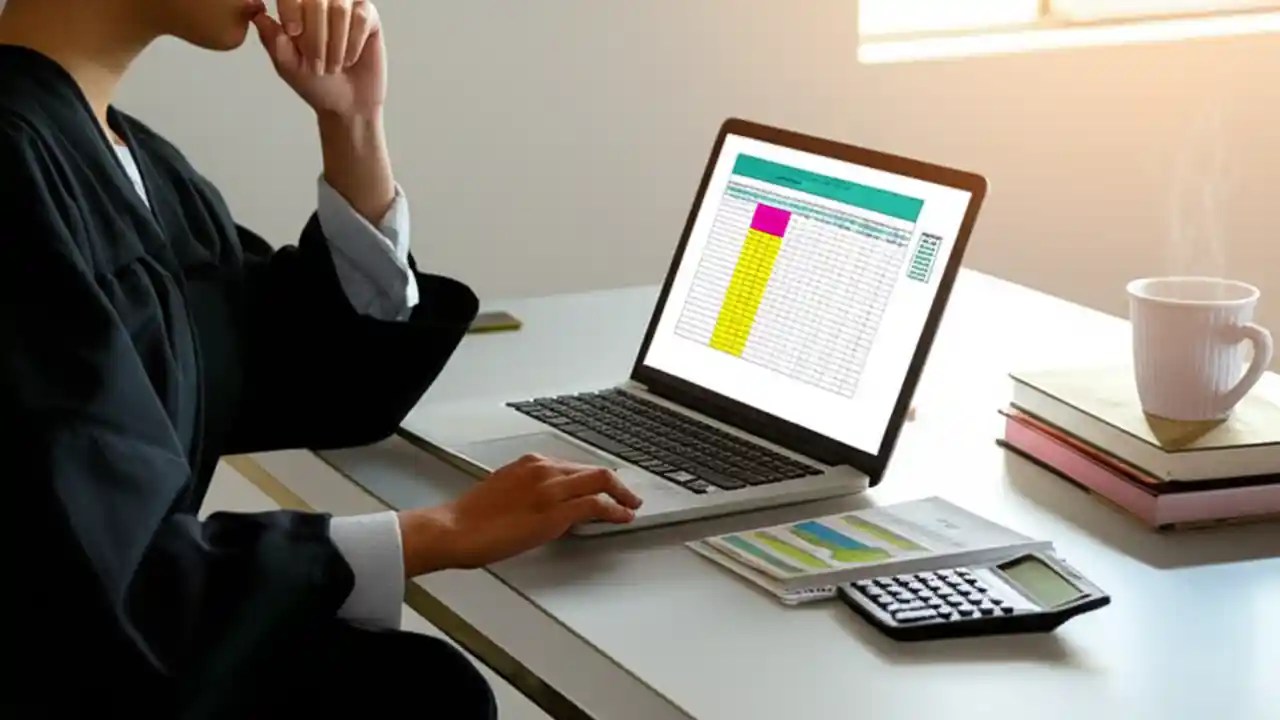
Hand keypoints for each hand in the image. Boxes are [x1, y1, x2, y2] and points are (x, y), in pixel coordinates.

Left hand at [252, 0, 385, 118]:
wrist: (347, 106)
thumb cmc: (316, 84)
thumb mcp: (287, 65)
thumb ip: (272, 39)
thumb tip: (256, 12)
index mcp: (296, 9)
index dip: (291, 7)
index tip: (293, 32)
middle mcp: (321, 3)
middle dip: (315, 35)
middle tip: (317, 65)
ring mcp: (346, 7)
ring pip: (339, 6)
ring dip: (336, 42)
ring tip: (334, 66)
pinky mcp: (369, 17)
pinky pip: (361, 16)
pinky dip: (354, 43)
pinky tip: (350, 59)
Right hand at [397, 455, 643, 576]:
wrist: (454, 529)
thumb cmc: (471, 518)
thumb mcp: (502, 492)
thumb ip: (528, 491)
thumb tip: (545, 505)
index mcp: (529, 463)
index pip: (572, 466)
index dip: (592, 477)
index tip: (602, 486)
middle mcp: (542, 469)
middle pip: (591, 470)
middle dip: (614, 482)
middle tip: (627, 495)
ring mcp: (551, 489)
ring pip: (599, 481)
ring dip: (620, 494)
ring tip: (630, 505)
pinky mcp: (555, 512)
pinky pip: (596, 505)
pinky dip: (615, 509)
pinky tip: (622, 516)